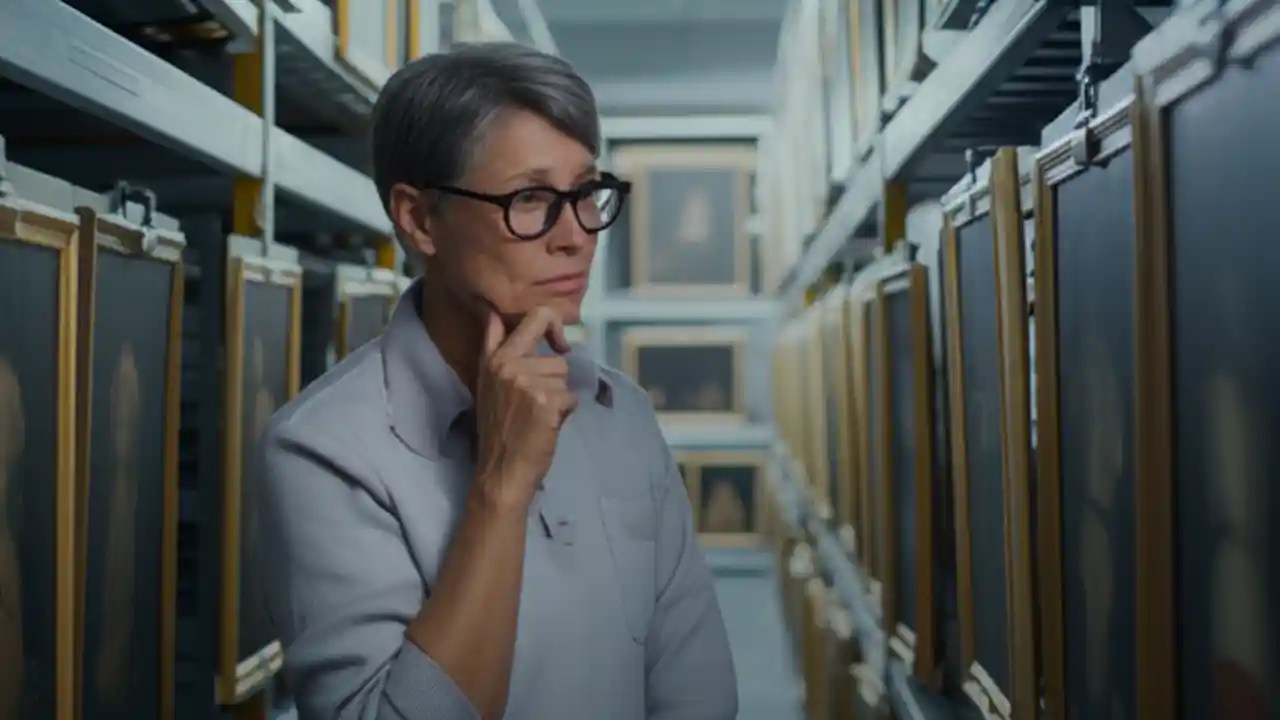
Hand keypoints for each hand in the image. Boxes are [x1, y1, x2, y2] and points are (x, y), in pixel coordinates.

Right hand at [472, 306, 577, 510]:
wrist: (501, 470)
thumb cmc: (500, 428)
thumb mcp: (487, 383)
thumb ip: (494, 348)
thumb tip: (492, 313)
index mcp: (494, 358)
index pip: (530, 318)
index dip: (550, 321)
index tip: (557, 341)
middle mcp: (508, 365)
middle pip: (557, 357)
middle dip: (556, 377)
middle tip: (540, 399)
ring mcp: (527, 382)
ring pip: (565, 377)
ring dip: (559, 396)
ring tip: (537, 415)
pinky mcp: (546, 401)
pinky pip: (571, 398)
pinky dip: (565, 413)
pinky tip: (545, 425)